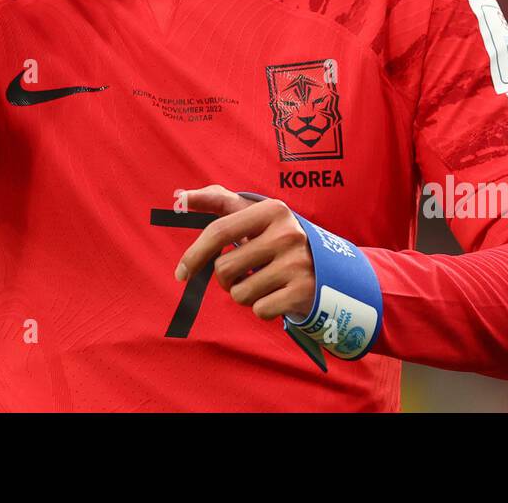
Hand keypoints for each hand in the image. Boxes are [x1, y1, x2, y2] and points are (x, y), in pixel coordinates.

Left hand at [174, 185, 315, 321]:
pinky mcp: (303, 292)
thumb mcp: (256, 215)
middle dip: (226, 278)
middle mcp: (287, 234)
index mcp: (273, 210)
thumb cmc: (278, 239)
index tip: (181, 273)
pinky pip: (259, 310)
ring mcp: (297, 264)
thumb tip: (179, 197)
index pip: (219, 232)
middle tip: (244, 273)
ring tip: (264, 283)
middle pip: (224, 268)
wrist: (329, 270)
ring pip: (239, 293)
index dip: (194, 254)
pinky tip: (278, 296)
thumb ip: (218, 201)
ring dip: (244, 294)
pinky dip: (262, 308)